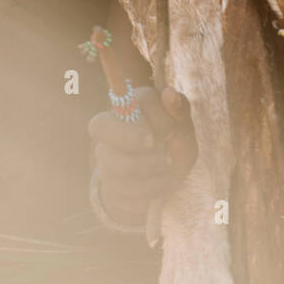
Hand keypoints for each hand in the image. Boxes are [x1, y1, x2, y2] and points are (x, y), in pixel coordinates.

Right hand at [89, 86, 195, 226]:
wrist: (167, 176)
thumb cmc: (176, 140)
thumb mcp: (182, 125)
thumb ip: (177, 109)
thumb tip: (169, 93)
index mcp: (126, 106)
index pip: (125, 102)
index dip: (149, 117)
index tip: (170, 130)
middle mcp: (108, 129)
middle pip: (100, 127)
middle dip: (133, 139)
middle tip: (162, 152)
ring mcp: (105, 156)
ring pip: (120, 164)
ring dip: (152, 168)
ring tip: (170, 166)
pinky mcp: (108, 184)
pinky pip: (126, 189)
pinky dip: (152, 188)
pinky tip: (165, 182)